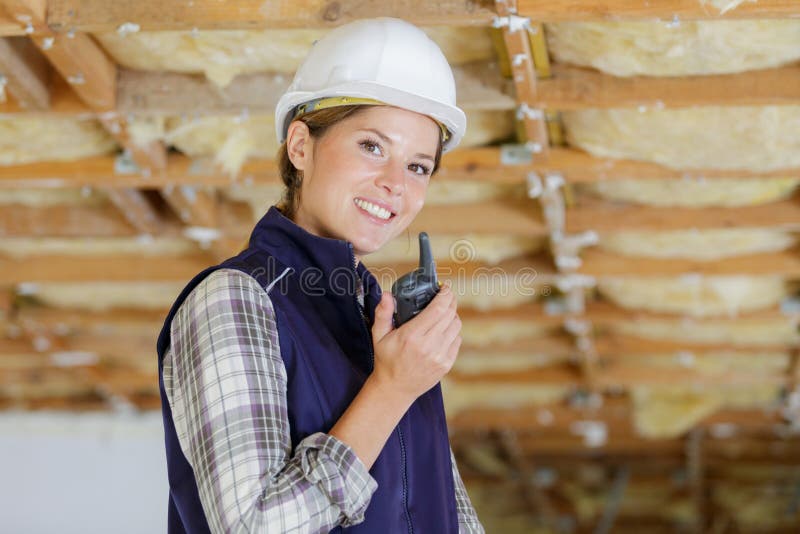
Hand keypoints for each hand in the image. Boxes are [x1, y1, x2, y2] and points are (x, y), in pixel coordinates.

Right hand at [369, 282, 461, 400]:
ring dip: (452, 315)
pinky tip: (444, 330)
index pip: (437, 309)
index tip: (445, 288)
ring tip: (444, 312)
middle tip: (446, 295)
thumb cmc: (386, 359)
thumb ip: (383, 313)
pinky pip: (457, 340)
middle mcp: (428, 346)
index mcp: (411, 336)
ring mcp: (439, 356)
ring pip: (456, 326)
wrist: (395, 388)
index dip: (445, 295)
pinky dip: (453, 331)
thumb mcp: (378, 335)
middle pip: (450, 315)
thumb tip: (387, 295)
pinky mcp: (446, 364)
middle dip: (450, 301)